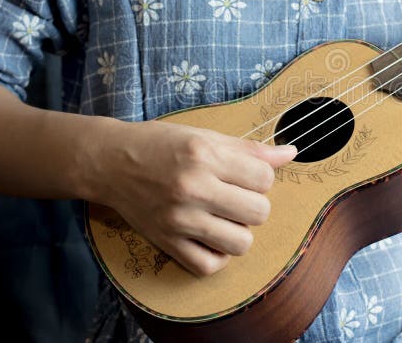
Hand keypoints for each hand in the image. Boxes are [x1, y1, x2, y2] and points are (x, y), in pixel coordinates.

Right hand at [90, 119, 295, 276]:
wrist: (110, 162)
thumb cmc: (159, 144)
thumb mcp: (204, 135)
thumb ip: (249, 148)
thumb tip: (291, 154)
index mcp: (204, 155)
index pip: (264, 179)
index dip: (260, 178)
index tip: (243, 175)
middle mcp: (192, 187)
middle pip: (259, 212)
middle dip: (254, 204)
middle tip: (234, 195)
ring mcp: (179, 219)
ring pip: (241, 243)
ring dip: (239, 231)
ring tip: (224, 217)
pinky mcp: (166, 242)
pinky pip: (209, 265)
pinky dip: (217, 256)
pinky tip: (211, 237)